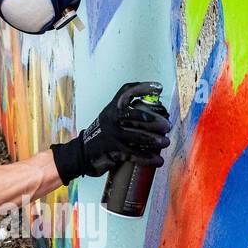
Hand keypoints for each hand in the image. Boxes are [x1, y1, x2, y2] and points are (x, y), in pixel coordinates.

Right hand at [51, 81, 170, 182]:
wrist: (81, 153)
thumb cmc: (102, 136)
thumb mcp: (110, 119)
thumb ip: (126, 114)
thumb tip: (156, 116)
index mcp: (112, 108)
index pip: (127, 92)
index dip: (143, 87)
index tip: (158, 88)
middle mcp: (111, 118)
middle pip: (135, 114)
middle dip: (154, 120)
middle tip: (167, 126)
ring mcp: (111, 135)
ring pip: (137, 136)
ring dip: (154, 140)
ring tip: (166, 142)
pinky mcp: (112, 151)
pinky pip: (133, 154)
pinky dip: (148, 158)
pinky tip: (158, 160)